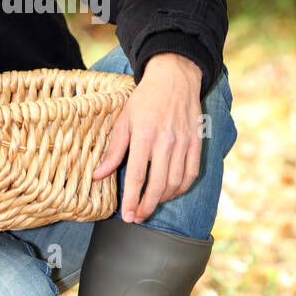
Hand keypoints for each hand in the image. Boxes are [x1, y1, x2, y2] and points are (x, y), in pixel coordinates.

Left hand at [92, 54, 203, 222]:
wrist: (174, 78)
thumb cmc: (145, 99)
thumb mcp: (124, 120)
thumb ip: (113, 150)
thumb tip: (98, 175)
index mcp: (145, 136)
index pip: (138, 177)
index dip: (132, 200)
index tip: (128, 216)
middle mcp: (166, 142)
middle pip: (158, 185)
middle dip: (147, 206)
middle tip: (138, 217)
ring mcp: (184, 143)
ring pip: (176, 183)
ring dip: (163, 199)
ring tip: (150, 204)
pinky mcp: (196, 143)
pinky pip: (191, 174)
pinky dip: (181, 188)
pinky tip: (170, 192)